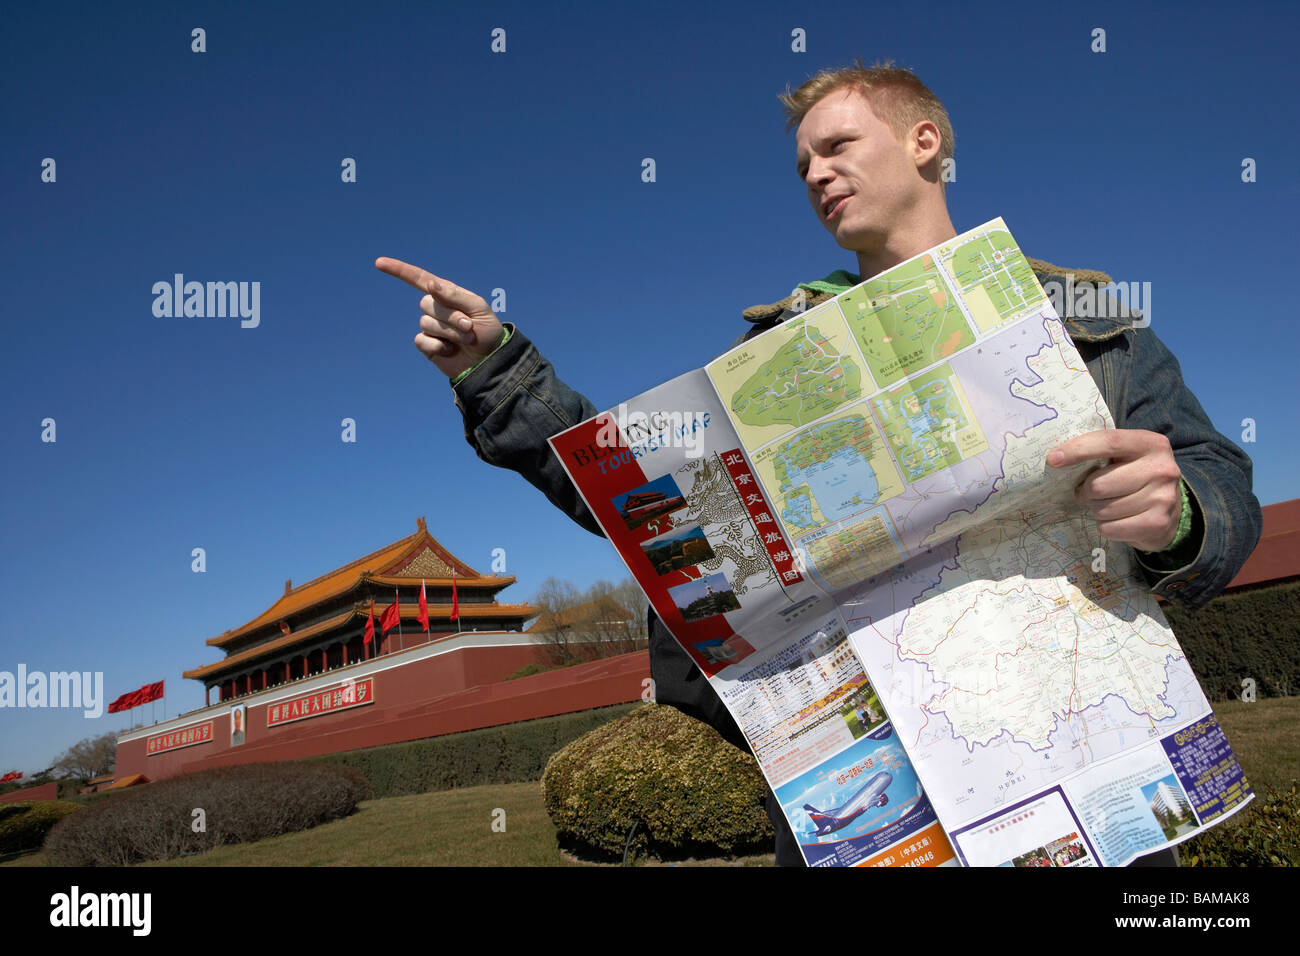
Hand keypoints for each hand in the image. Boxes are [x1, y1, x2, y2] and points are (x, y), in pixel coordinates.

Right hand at [374, 257, 505, 379]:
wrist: (491, 361)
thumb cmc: (488, 332)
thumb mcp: (478, 308)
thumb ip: (454, 295)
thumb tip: (430, 283)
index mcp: (447, 294)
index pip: (420, 279)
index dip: (399, 270)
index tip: (379, 262)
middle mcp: (436, 308)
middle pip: (427, 304)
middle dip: (451, 317)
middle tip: (469, 327)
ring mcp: (431, 327)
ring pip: (426, 323)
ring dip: (450, 332)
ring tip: (466, 339)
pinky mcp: (427, 346)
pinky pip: (421, 341)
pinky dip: (437, 346)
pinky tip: (449, 350)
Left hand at [1046, 429, 1182, 551]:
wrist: (1170, 511)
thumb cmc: (1135, 477)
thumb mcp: (1126, 457)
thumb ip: (1101, 451)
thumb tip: (1056, 457)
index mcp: (1151, 444)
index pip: (1109, 442)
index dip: (1078, 450)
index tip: (1053, 459)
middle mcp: (1162, 468)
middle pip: (1100, 484)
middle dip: (1085, 491)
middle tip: (1087, 492)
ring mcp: (1162, 497)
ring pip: (1103, 508)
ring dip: (1096, 509)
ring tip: (1107, 505)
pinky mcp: (1158, 523)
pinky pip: (1110, 528)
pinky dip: (1106, 526)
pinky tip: (1118, 519)